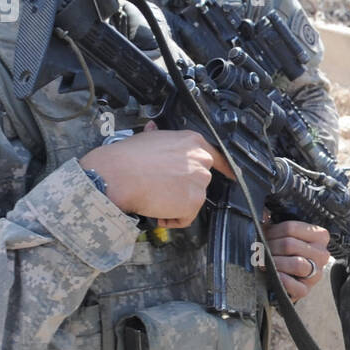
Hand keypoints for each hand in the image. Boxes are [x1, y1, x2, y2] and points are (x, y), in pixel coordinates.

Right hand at [80, 121, 232, 227]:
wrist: (118, 176)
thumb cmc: (127, 158)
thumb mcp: (146, 138)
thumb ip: (159, 137)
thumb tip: (153, 129)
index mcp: (192, 141)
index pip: (216, 156)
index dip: (224, 168)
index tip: (232, 176)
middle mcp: (201, 160)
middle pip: (201, 181)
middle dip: (183, 189)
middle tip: (162, 190)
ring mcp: (200, 181)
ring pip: (193, 200)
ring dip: (176, 205)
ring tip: (155, 200)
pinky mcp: (194, 201)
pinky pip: (185, 218)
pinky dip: (172, 220)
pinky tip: (158, 211)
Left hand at [264, 219, 329, 301]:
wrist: (289, 275)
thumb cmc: (286, 251)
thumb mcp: (285, 235)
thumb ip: (275, 224)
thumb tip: (262, 214)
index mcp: (320, 235)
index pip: (291, 228)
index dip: (272, 231)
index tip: (264, 235)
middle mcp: (322, 253)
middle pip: (290, 245)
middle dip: (270, 247)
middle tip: (261, 250)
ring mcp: (317, 273)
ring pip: (296, 264)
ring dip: (275, 263)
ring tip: (265, 262)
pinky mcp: (307, 289)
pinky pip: (296, 286)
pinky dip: (282, 280)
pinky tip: (274, 275)